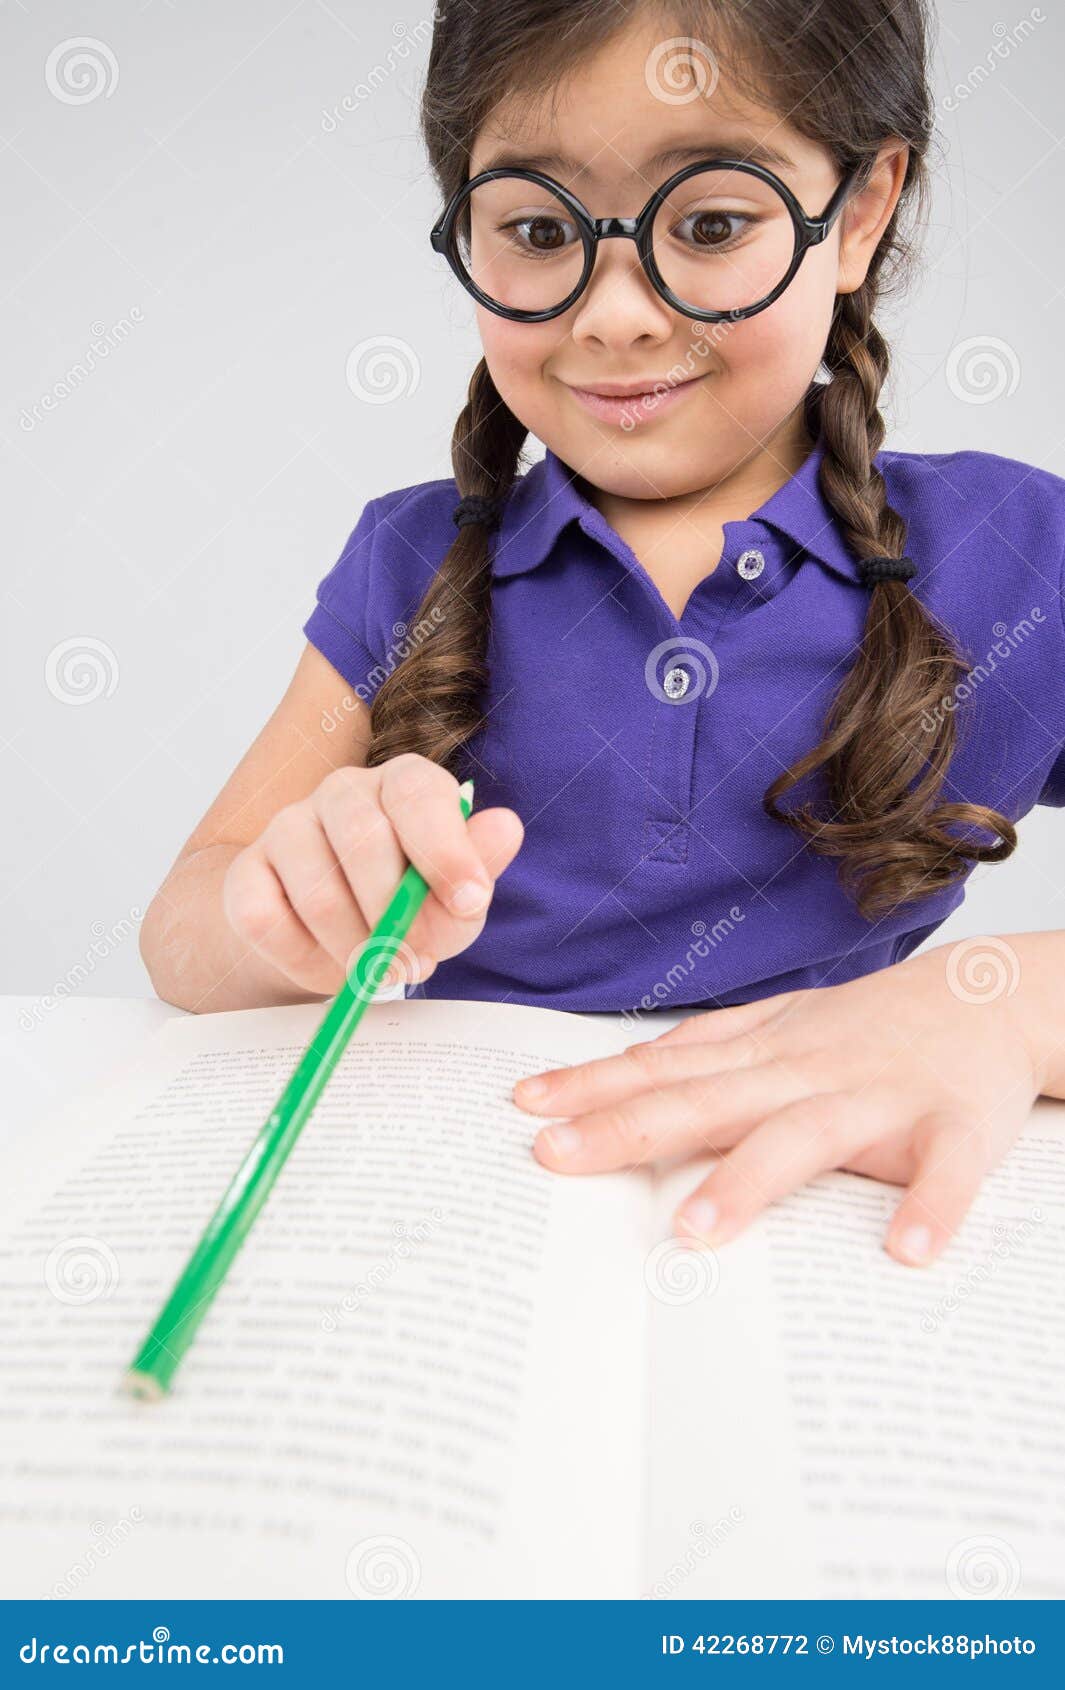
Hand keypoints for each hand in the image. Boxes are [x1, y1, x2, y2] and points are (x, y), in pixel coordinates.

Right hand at [223, 754, 522, 996]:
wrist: (332, 937)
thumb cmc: (407, 906)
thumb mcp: (453, 899)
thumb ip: (478, 868)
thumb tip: (506, 827)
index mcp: (401, 783)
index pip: (416, 792)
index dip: (445, 848)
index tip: (470, 901)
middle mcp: (341, 792)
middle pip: (362, 840)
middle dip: (395, 916)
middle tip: (414, 964)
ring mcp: (287, 827)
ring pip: (316, 892)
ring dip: (353, 948)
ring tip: (376, 972)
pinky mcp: (246, 873)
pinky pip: (265, 920)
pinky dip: (303, 959)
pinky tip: (327, 965)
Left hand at [513, 942, 1040, 1263]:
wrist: (994, 996)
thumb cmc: (875, 1022)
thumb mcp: (786, 1020)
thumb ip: (711, 1044)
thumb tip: (628, 1061)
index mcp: (766, 1054)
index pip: (664, 1070)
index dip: (593, 1088)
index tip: (524, 1107)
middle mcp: (807, 1072)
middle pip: (706, 1102)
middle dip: (627, 1129)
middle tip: (553, 1156)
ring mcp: (878, 1099)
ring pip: (806, 1138)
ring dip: (749, 1182)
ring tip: (693, 1231)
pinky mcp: (954, 1128)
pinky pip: (943, 1172)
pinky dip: (929, 1208)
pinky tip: (907, 1251)